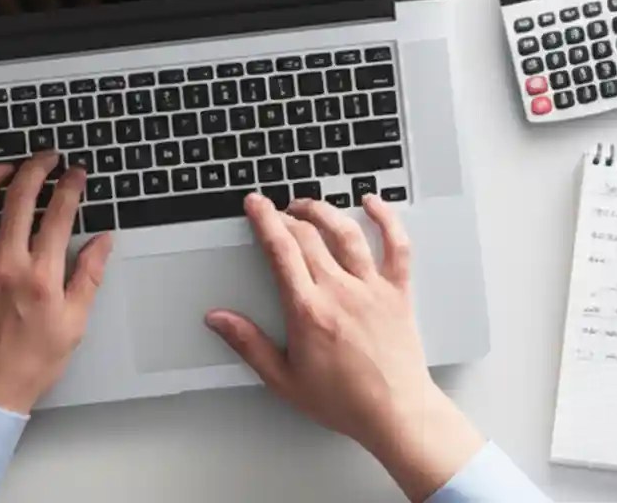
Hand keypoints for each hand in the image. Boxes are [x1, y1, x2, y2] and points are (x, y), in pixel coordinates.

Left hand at [0, 152, 112, 413]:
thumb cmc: (29, 364)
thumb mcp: (74, 323)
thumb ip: (89, 277)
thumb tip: (103, 244)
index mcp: (41, 276)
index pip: (59, 214)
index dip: (70, 186)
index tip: (75, 174)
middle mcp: (5, 265)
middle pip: (19, 199)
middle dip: (36, 168)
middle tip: (45, 158)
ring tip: (5, 165)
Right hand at [206, 194, 484, 501]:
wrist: (395, 413)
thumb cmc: (344, 401)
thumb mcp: (283, 379)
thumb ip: (249, 343)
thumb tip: (218, 319)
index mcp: (308, 311)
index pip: (280, 250)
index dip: (265, 220)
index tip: (256, 205)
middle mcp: (340, 291)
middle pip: (308, 235)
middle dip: (287, 215)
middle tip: (276, 210)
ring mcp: (371, 288)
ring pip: (346, 232)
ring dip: (324, 211)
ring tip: (309, 206)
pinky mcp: (398, 291)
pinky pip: (396, 245)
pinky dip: (386, 218)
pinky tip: (373, 203)